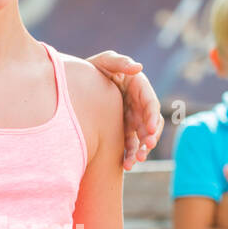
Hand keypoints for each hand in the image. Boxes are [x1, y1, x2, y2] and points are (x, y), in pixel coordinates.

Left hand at [85, 50, 162, 168]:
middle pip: (150, 123)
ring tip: (137, 161)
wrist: (75, 85)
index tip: (150, 128)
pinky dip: (130, 155)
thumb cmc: (93, 69)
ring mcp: (131, 119)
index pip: (150, 103)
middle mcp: (138, 105)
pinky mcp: (122, 131)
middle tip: (147, 147)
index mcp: (139, 88)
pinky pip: (129, 145)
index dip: (152, 116)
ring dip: (141, 150)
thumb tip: (138, 68)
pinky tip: (127, 166)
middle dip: (150, 136)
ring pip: (141, 138)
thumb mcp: (104, 62)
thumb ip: (119, 62)